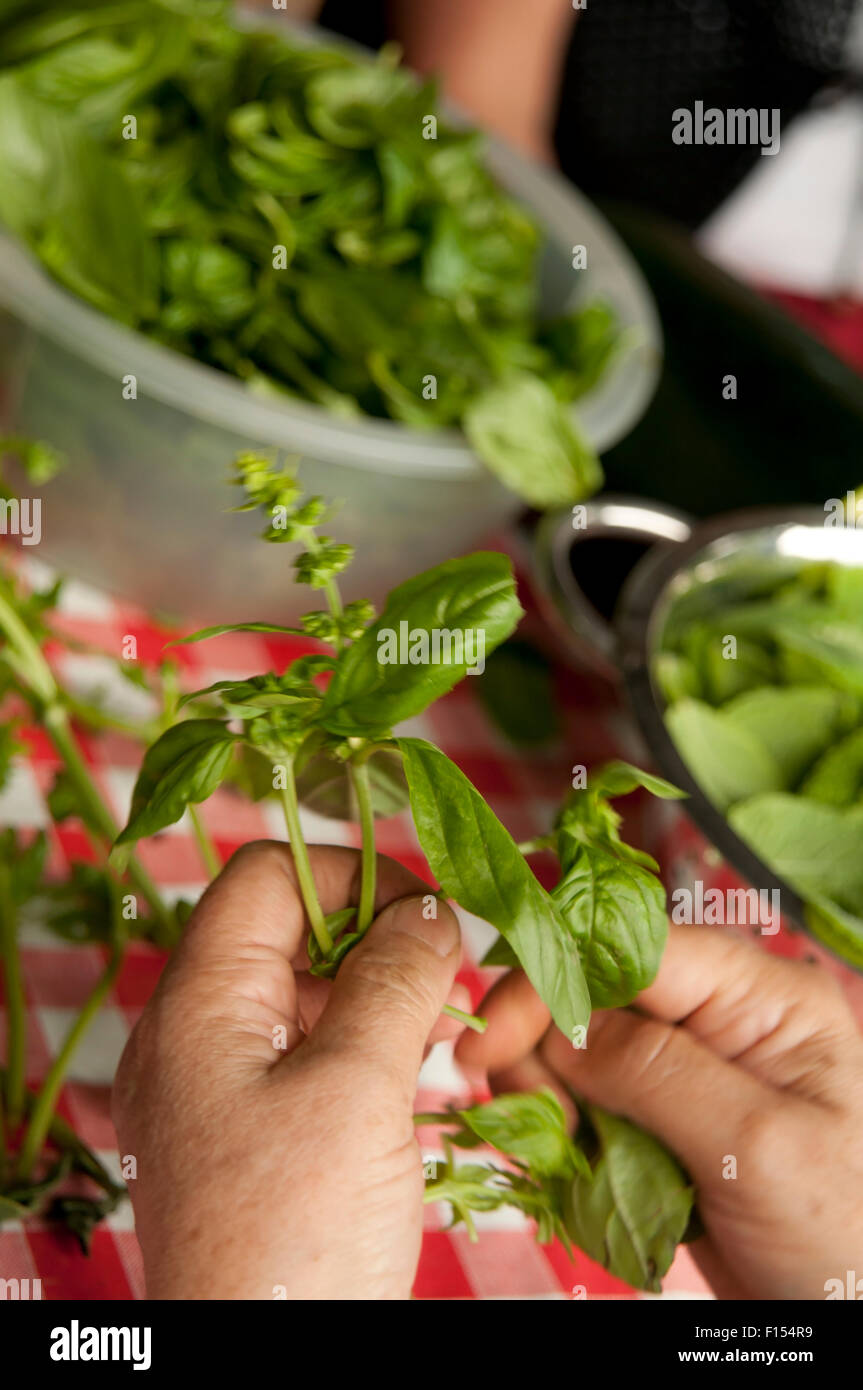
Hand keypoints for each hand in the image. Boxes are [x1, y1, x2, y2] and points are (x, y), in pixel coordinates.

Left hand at [113, 841, 466, 1299]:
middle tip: (449, 971)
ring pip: (298, 990)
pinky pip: (301, 1050)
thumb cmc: (297, 1238)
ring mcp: (213, 1085)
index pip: (267, 876)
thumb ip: (393, 983)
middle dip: (373, 933)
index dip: (353, 875)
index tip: (429, 917)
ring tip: (444, 1020)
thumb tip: (430, 912)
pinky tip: (415, 1063)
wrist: (266, 1372)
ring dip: (375, 988)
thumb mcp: (356, 1091)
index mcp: (197, 1005)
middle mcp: (191, 1034)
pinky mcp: (244, 1130)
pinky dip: (362, 1038)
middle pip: (283, 928)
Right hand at [456, 924, 862, 1298]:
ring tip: (560, 1153)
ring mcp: (690, 1068)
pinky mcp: (664, 1117)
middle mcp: (720, 1014)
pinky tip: (572, 1168)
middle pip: (592, 992)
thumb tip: (558, 1026)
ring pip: (578, 1050)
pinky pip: (588, 1103)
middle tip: (533, 1119)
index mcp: (761, 993)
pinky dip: (564, 1132)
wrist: (850, 1319)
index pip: (631, 948)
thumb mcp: (756, 1146)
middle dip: (543, 1049)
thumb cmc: (842, 1234)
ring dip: (550, 1098)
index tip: (487, 1038)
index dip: (550, 980)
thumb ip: (658, 1072)